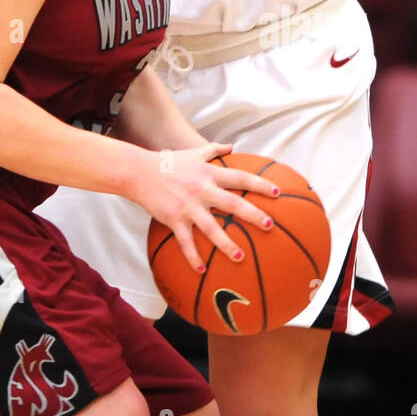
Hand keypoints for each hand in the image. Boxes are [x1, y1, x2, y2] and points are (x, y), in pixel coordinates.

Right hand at [133, 140, 277, 271]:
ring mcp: (188, 206)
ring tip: (240, 257)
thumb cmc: (168, 162)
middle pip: (232, 203)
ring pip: (211, 227)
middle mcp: (201, 189)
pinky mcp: (174, 219)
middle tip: (269, 225)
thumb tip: (232, 146)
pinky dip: (193, 256)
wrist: (139, 172)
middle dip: (252, 214)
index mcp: (208, 173)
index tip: (277, 193)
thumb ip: (214, 150)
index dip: (259, 184)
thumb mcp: (193, 152)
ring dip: (226, 243)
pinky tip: (202, 270)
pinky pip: (186, 241)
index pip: (239, 177)